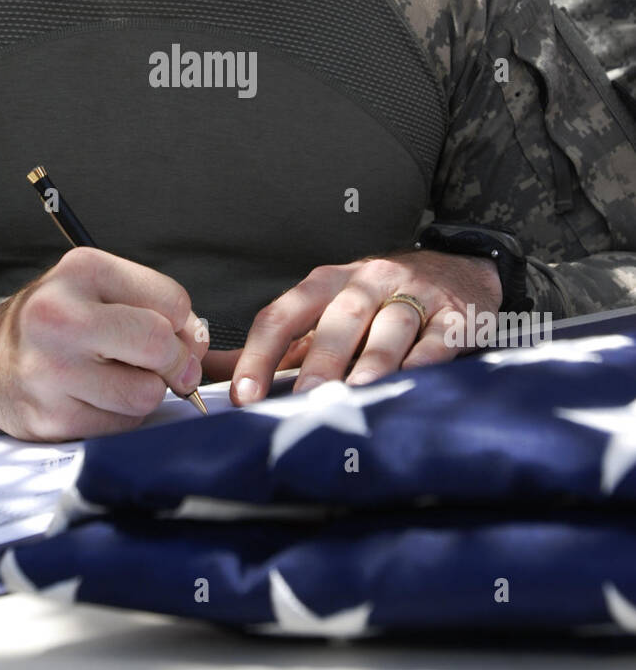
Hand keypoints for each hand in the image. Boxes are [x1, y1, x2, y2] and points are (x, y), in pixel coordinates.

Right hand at [0, 247, 206, 439]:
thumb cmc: (57, 323)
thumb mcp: (98, 288)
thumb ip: (155, 305)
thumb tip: (198, 342)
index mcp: (82, 271)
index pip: (172, 301)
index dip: (185, 325)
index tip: (173, 336)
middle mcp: (60, 316)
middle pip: (159, 345)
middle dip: (175, 363)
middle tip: (166, 368)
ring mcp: (51, 370)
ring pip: (144, 394)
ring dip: (145, 393)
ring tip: (119, 380)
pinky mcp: (50, 416)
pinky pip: (120, 426)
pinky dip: (121, 418)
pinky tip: (96, 400)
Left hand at [229, 250, 502, 403]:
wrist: (458, 269)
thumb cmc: (378, 300)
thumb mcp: (327, 310)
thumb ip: (280, 343)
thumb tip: (211, 370)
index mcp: (327, 282)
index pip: (284, 314)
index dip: (260, 354)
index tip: (244, 396)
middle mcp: (368, 282)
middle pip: (338, 319)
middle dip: (318, 361)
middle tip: (302, 399)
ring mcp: (414, 297)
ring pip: (391, 327)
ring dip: (373, 360)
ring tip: (358, 392)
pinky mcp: (454, 317)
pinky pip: (439, 339)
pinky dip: (426, 362)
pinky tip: (413, 383)